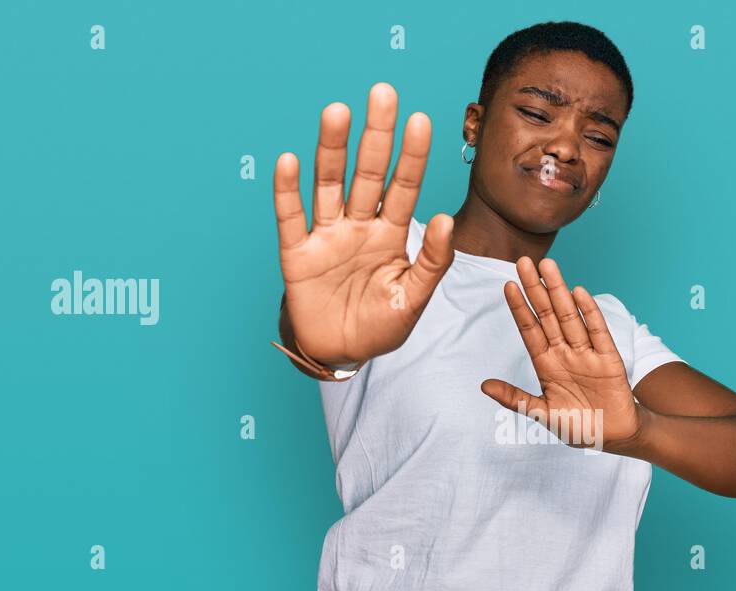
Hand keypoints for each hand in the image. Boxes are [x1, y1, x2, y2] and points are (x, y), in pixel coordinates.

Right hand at [273, 83, 454, 365]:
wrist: (339, 353)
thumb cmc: (380, 325)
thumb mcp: (414, 299)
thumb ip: (432, 263)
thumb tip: (448, 220)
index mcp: (391, 235)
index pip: (403, 187)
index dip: (411, 155)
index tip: (420, 119)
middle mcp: (358, 226)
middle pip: (367, 173)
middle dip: (375, 135)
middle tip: (383, 93)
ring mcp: (327, 236)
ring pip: (328, 185)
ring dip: (331, 150)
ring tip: (337, 112)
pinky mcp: (297, 254)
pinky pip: (291, 218)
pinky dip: (288, 191)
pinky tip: (289, 161)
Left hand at [480, 257, 642, 452]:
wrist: (613, 437)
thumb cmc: (577, 426)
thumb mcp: (541, 414)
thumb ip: (514, 399)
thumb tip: (483, 385)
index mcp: (546, 365)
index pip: (529, 330)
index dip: (519, 308)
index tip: (507, 285)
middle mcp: (564, 353)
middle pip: (547, 315)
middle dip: (535, 289)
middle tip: (523, 261)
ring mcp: (586, 353)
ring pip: (569, 316)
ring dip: (559, 291)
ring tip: (548, 266)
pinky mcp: (608, 358)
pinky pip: (597, 331)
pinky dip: (589, 313)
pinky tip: (578, 293)